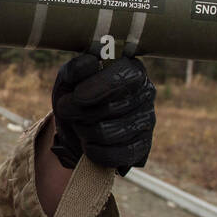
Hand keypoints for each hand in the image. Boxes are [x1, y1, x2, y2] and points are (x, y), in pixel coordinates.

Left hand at [50, 54, 155, 175]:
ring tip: (80, 125)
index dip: (98, 87)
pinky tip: (89, 143)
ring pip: (107, 133)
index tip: (77, 96)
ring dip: (83, 132)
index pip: (123, 76)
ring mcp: (147, 120)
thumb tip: (90, 62)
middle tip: (69, 111)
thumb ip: (76, 68)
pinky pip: (114, 154)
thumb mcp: (69, 79)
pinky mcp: (143, 146)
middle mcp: (146, 92)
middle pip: (110, 108)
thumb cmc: (76, 96)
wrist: (78, 127)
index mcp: (131, 68)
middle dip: (80, 113)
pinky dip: (93, 151)